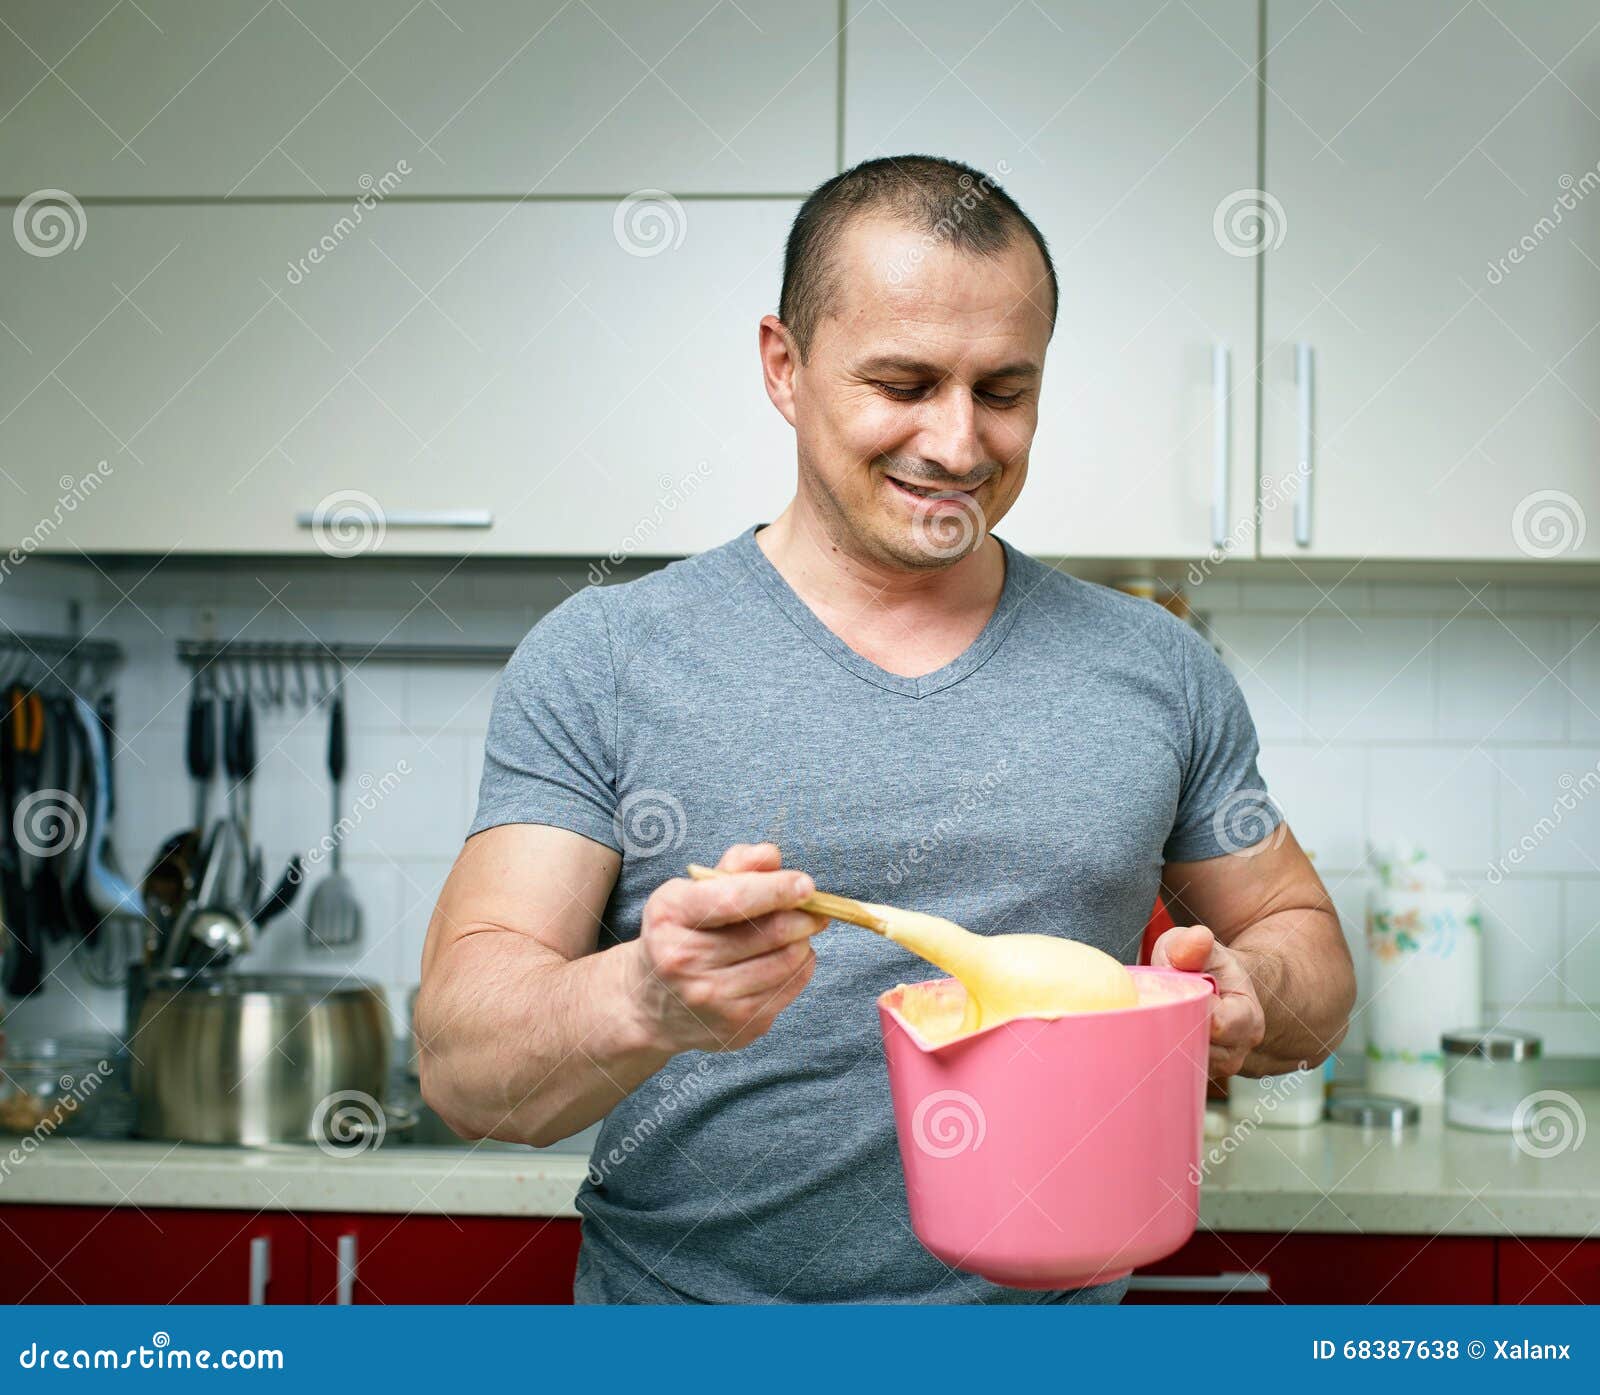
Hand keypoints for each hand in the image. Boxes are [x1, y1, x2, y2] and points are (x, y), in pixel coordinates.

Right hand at [629, 843, 825, 1052]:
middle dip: (803, 916)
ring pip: (786, 962)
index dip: (777, 889)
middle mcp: (684, 961)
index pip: (734, 900)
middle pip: (769, 933)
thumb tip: (770, 855)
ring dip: (803, 941)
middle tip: (814, 908)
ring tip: (796, 932)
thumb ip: (734, 866)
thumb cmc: (680, 933)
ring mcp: (711, 1000)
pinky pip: (789, 989)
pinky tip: (785, 958)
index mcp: (670, 916)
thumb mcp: (691, 891)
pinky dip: (799, 967)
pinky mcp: (735, 1027)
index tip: (806, 884)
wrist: (651, 1004)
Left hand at [1151, 924, 1265, 1080]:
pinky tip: (1146, 1033)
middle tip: (1149, 1005)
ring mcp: (1214, 1067)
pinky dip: (1154, 1053)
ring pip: (1179, 1062)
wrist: (1217, 987)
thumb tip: (1198, 938)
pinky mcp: (1193, 1074)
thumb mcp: (1201, 948)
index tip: (1169, 993)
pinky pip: (1169, 1070)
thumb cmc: (1208, 965)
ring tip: (1151, 1015)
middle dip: (1169, 1026)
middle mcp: (1235, 1050)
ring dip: (1160, 1040)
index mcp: (1247, 1018)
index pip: (1217, 1025)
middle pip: (1195, 1047)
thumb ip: (1194, 945)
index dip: (1190, 1009)